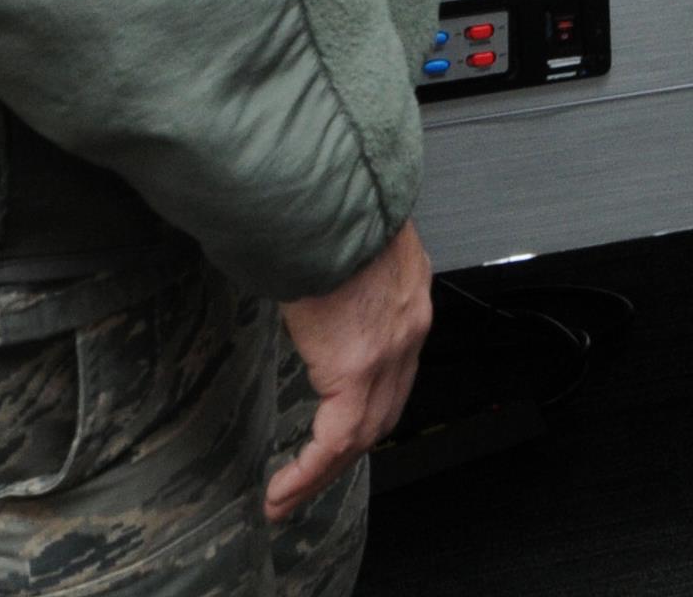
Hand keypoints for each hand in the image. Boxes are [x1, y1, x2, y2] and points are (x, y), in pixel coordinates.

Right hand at [267, 222, 432, 519]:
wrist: (331, 195)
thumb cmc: (326, 206)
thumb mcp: (342, 241)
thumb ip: (332, 268)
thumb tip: (301, 272)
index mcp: (406, 294)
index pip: (395, 365)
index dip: (369, 401)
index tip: (341, 424)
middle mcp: (409, 327)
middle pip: (386, 408)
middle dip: (348, 449)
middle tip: (313, 476)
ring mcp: (390, 350)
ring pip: (364, 433)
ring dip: (324, 472)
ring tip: (288, 496)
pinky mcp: (358, 369)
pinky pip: (337, 440)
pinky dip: (310, 471)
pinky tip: (284, 490)